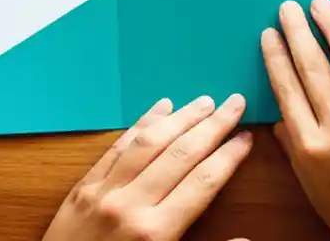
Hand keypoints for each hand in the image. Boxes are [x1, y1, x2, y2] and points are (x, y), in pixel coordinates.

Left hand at [42, 95, 252, 240]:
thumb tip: (246, 240)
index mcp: (155, 234)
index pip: (203, 182)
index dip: (229, 157)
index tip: (247, 137)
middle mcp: (129, 206)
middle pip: (180, 155)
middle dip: (212, 126)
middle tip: (235, 102)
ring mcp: (103, 193)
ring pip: (148, 143)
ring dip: (179, 118)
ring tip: (203, 101)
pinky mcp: (82, 188)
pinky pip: (116, 148)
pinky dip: (140, 125)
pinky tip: (158, 109)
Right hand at [262, 0, 329, 240]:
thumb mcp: (309, 183)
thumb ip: (292, 144)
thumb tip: (281, 111)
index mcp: (310, 149)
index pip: (287, 89)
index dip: (276, 57)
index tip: (269, 33)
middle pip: (314, 70)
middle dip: (298, 33)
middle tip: (288, 7)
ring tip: (321, 6)